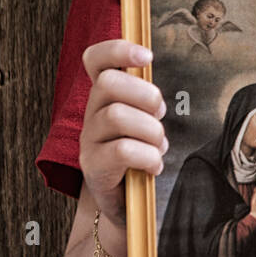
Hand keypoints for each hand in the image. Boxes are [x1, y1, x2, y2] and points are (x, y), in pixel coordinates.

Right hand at [79, 40, 167, 226]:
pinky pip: (122, 150)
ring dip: (150, 130)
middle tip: (161, 115)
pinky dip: (147, 156)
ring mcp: (88, 140)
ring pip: (116, 116)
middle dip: (145, 95)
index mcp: (105, 97)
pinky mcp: (93, 167)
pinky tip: (154, 166)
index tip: (148, 57)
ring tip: (159, 146)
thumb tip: (167, 84)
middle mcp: (91, 114)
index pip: (95, 60)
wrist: (128, 207)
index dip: (117, 50)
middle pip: (108, 84)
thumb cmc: (142, 158)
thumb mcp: (147, 123)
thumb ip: (149, 101)